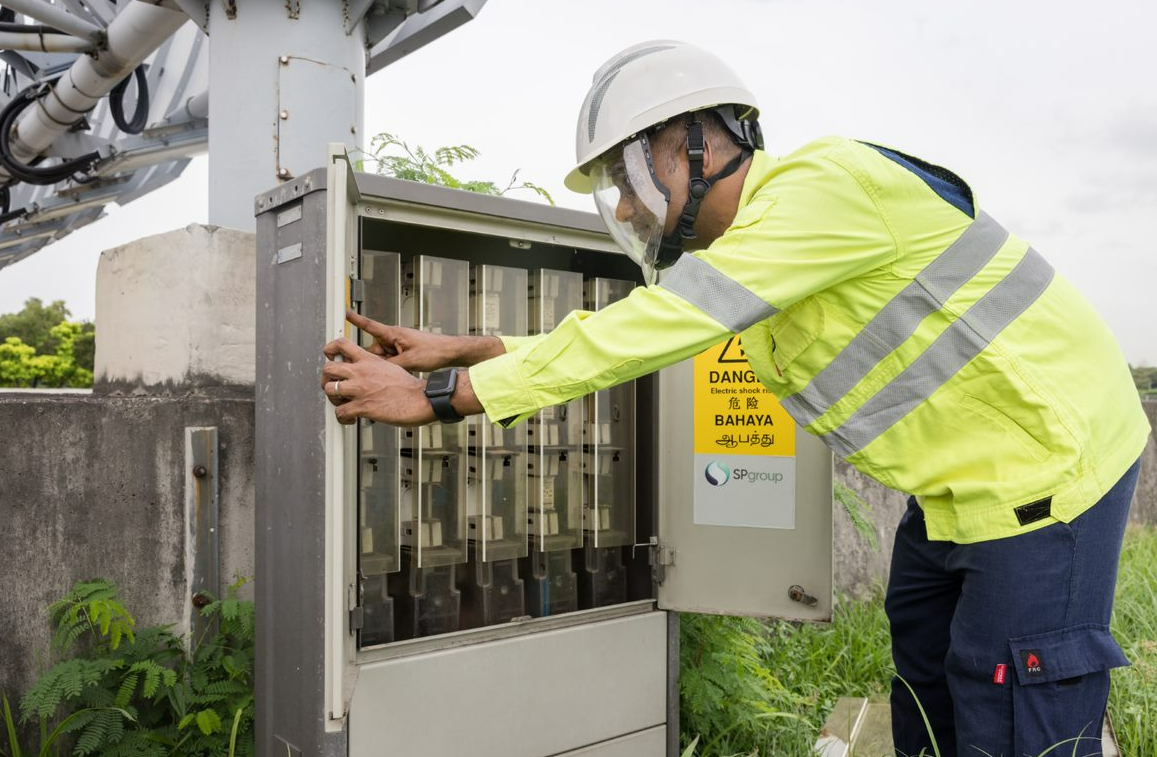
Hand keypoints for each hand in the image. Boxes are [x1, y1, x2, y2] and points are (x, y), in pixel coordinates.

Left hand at [320, 337, 433, 425]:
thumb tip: (365, 373)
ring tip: (342, 403)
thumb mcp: (389, 367)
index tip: (330, 358)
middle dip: (326, 379)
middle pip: (327, 368)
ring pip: (328, 389)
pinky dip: (342, 418)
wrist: (421, 398)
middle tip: (333, 386)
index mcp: (369, 360)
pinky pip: (340, 412)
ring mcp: (360, 389)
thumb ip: (373, 367)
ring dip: (333, 399)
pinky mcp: (363, 406)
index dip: (330, 350)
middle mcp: (361, 372)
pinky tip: (350, 418)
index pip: (341, 345)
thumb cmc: (409, 387)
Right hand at [345, 310, 505, 370]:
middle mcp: (393, 338)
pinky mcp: (403, 353)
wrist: (450, 352)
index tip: (343, 313)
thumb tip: (375, 370)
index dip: (355, 320)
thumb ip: (390, 364)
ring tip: (401, 369)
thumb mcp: (409, 360)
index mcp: (393, 334)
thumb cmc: (434, 350)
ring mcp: (398, 346)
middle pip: (373, 351)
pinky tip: (402, 372)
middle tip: (385, 367)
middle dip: (375, 361)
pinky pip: (390, 361)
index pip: (369, 325)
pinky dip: (392, 367)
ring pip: (381, 358)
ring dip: (386, 366)